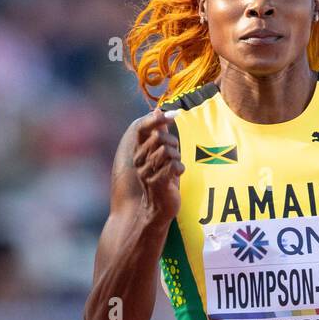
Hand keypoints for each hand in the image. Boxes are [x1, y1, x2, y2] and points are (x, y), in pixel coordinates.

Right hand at [134, 107, 184, 221]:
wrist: (158, 209)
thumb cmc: (162, 180)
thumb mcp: (160, 154)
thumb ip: (159, 133)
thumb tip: (158, 110)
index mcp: (138, 152)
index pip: (142, 128)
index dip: (157, 119)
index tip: (175, 115)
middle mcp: (139, 161)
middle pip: (159, 138)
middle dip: (173, 144)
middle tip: (175, 155)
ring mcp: (146, 172)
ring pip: (167, 151)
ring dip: (176, 158)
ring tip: (175, 168)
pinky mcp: (157, 182)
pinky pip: (173, 165)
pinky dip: (180, 169)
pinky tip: (177, 176)